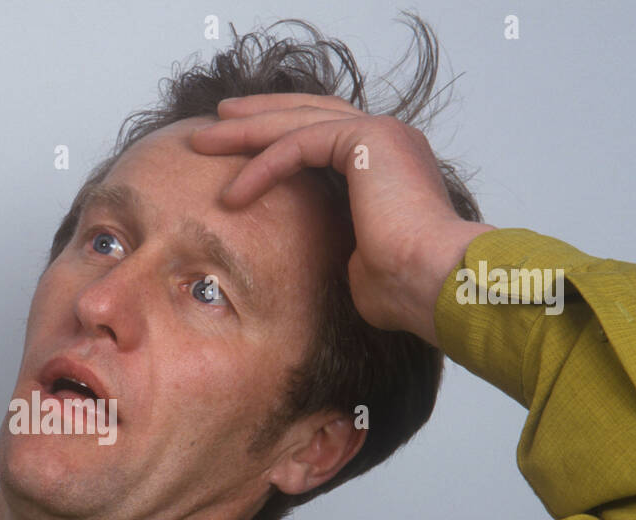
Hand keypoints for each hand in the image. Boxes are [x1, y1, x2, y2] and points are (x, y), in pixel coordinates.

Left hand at [190, 93, 496, 345]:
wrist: (433, 285)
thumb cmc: (403, 290)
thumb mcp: (356, 265)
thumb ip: (336, 248)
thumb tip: (318, 265)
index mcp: (387, 162)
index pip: (323, 133)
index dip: (278, 135)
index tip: (240, 144)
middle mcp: (387, 138)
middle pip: (307, 113)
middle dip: (257, 115)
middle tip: (215, 119)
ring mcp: (381, 133)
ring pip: (297, 121)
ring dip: (245, 131)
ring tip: (202, 141)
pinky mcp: (368, 139)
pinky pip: (298, 145)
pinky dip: (262, 167)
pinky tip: (231, 194)